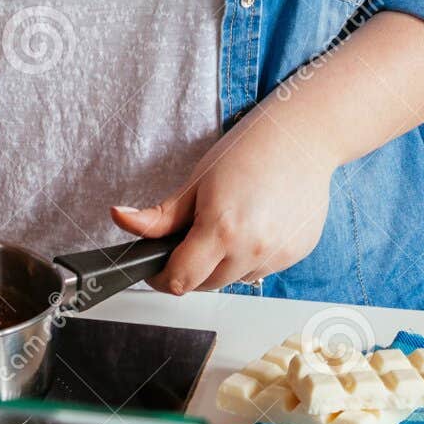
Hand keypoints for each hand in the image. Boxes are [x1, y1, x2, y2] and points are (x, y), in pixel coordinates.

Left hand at [111, 103, 335, 293]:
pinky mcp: (295, 254)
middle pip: (206, 285)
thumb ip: (159, 216)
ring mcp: (277, 255)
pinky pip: (261, 268)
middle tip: (194, 234)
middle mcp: (251, 249)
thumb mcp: (196, 181)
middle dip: (192, 268)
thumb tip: (121, 220)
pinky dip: (251, 255)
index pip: (180, 281)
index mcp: (221, 230)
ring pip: (234, 278)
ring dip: (223, 263)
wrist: (302, 138)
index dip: (161, 277)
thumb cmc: (249, 150)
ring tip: (231, 222)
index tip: (158, 266)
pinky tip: (256, 222)